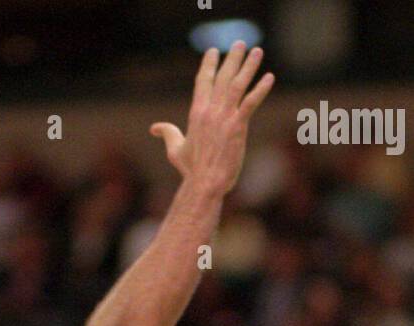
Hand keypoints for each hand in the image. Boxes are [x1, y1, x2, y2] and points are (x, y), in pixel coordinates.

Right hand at [151, 42, 274, 196]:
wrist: (204, 183)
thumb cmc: (191, 170)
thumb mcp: (175, 149)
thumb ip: (168, 133)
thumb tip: (154, 128)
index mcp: (196, 113)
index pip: (202, 81)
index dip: (208, 65)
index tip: (213, 51)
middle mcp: (210, 110)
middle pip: (221, 77)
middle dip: (231, 58)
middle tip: (240, 43)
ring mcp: (224, 117)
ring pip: (237, 84)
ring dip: (248, 66)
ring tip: (257, 51)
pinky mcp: (237, 126)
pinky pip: (250, 103)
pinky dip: (260, 89)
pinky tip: (269, 77)